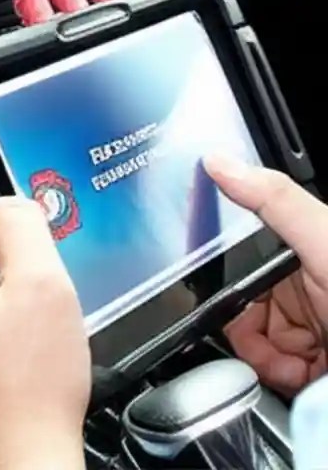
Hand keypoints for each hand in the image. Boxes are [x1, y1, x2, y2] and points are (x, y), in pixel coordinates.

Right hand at [207, 156, 327, 396]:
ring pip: (256, 343)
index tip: (232, 301)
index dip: (230, 283)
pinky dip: (280, 374)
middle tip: (269, 341)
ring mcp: (314, 327)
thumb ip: (276, 202)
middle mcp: (309, 288)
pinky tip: (301, 373)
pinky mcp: (315, 361)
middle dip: (248, 330)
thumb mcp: (325, 242)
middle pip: (246, 307)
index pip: (246, 262)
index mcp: (309, 252)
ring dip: (265, 358)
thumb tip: (220, 162)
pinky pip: (274, 369)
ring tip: (295, 362)